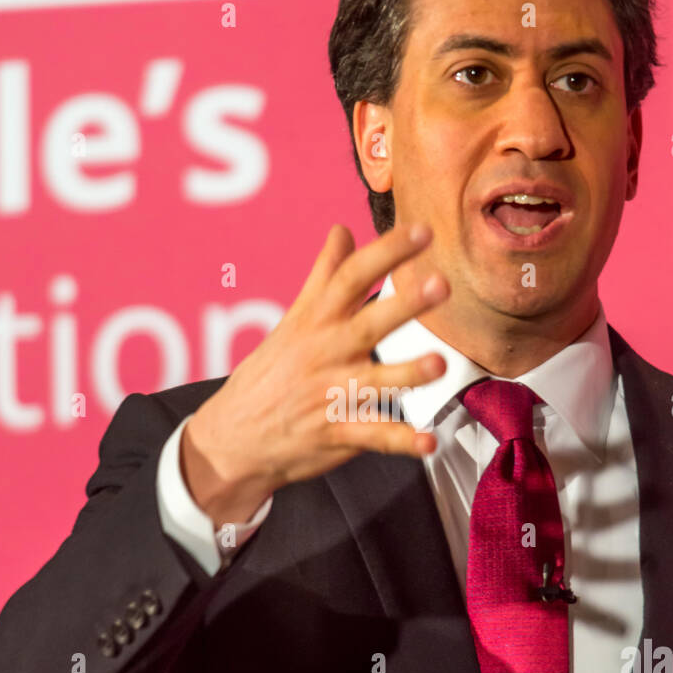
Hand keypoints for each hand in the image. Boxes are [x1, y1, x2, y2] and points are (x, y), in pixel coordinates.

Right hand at [180, 222, 448, 526]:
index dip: (386, 252)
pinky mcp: (337, 433)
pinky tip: (428, 443)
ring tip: (438, 364)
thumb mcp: (294, 320)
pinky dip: (402, 441)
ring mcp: (331, 394)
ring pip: (375, 381)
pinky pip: (374, 437)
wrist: (234, 437)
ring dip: (408, 373)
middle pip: (369, 322)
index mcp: (318, 321)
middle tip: (439, 285)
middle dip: (405, 305)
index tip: (421, 232)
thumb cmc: (271, 373)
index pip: (352, 276)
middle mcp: (326, 353)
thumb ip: (324, 276)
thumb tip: (342, 230)